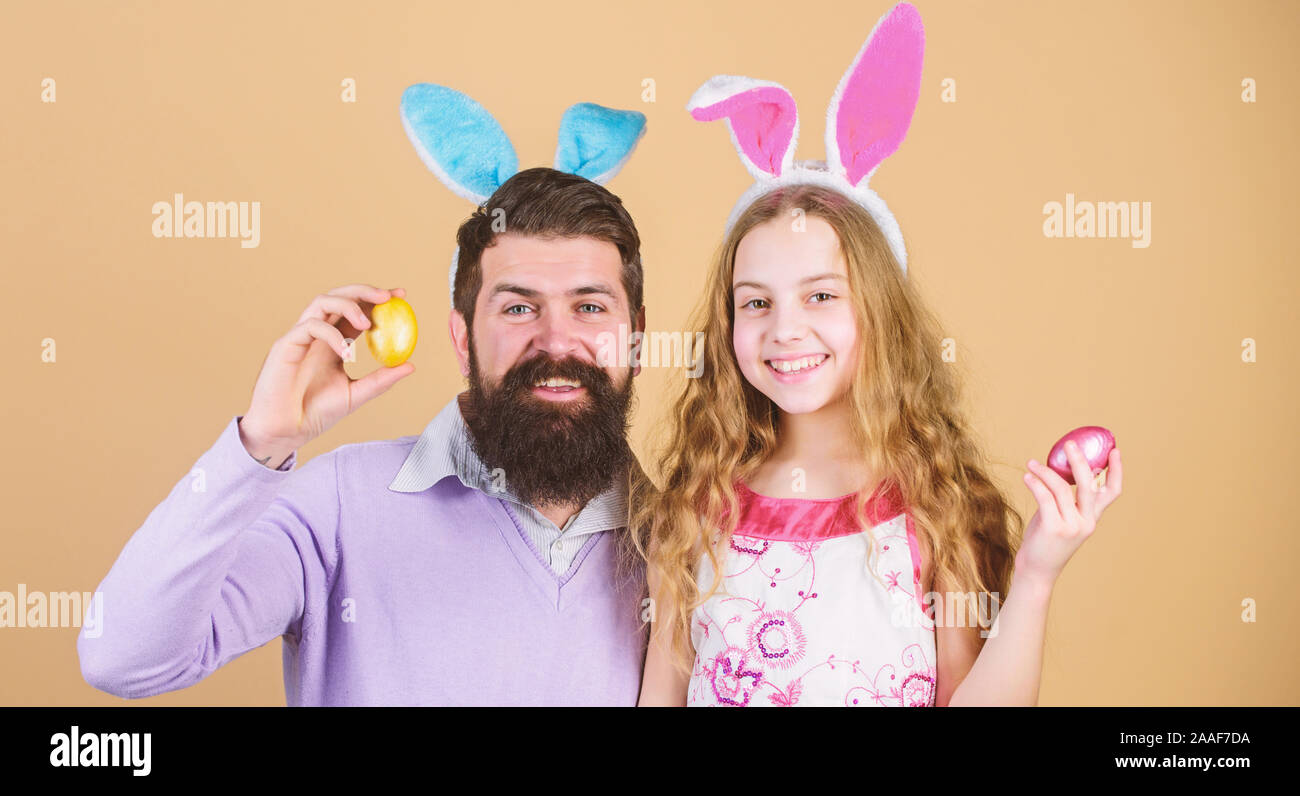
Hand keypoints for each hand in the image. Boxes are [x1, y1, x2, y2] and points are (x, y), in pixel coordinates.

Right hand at [239, 285, 414, 463]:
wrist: (287, 431)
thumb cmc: (317, 413)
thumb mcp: (356, 394)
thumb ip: (381, 380)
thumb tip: (410, 365)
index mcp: (334, 342)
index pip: (356, 311)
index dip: (377, 299)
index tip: (401, 295)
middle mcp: (317, 334)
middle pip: (339, 297)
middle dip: (364, 291)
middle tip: (388, 296)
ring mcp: (300, 337)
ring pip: (322, 302)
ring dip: (348, 305)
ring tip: (368, 323)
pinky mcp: (286, 344)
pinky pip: (311, 326)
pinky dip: (332, 335)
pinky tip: (347, 354)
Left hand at [1015, 441, 1122, 583]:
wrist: (1036, 570)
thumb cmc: (1045, 541)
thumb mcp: (1060, 517)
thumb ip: (1065, 499)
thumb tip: (1063, 470)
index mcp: (1092, 518)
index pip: (1112, 492)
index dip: (1116, 471)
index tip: (1114, 451)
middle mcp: (1087, 522)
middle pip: (1089, 485)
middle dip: (1081, 461)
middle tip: (1070, 444)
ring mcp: (1072, 526)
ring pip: (1062, 489)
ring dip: (1046, 471)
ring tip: (1031, 463)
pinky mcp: (1055, 528)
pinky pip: (1045, 498)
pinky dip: (1036, 483)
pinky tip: (1027, 476)